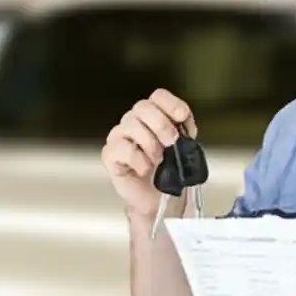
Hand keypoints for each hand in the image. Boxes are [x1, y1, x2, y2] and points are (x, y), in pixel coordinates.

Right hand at [101, 89, 197, 218]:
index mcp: (153, 115)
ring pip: (132, 125)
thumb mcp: (185, 147)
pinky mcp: (110, 155)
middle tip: (172, 143)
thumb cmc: (169, 171)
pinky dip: (139, 160)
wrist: (159, 199)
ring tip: (159, 160)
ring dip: (151, 144)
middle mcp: (134, 121)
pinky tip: (146, 169)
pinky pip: (122, 148)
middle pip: (143, 107)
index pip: (158, 97)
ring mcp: (119, 136)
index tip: (182, 117)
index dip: (171, 104)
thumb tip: (184, 124)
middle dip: (162, 125)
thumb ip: (185, 131)